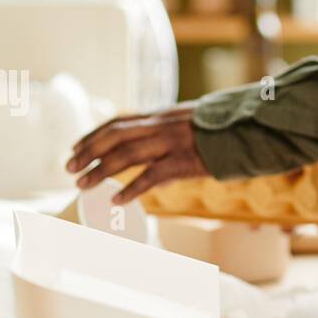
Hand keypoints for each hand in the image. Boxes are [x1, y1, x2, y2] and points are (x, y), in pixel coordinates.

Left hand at [66, 106, 207, 203]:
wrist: (249, 129)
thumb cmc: (221, 131)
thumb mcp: (190, 126)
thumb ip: (168, 141)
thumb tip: (154, 170)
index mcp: (160, 116)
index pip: (117, 122)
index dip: (92, 135)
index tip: (75, 148)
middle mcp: (161, 125)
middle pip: (114, 136)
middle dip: (88, 152)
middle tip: (68, 168)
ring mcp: (171, 143)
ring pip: (126, 156)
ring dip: (101, 171)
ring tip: (82, 185)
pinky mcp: (184, 162)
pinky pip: (151, 177)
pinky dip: (132, 190)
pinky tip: (117, 201)